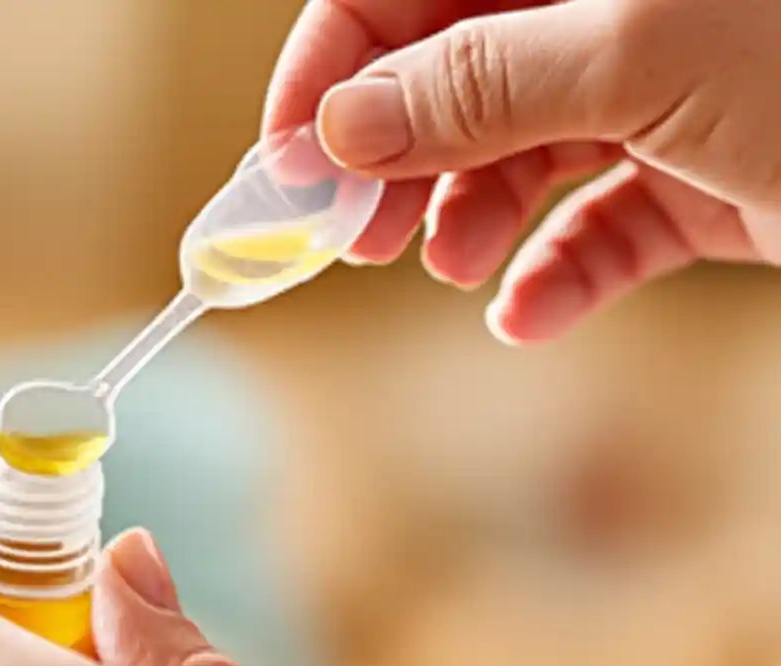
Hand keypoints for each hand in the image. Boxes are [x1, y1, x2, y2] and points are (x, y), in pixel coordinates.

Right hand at [267, 0, 780, 343]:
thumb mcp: (641, 56)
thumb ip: (482, 83)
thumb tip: (342, 125)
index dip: (332, 69)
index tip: (290, 163)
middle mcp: (603, 18)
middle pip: (448, 79)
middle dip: (394, 160)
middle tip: (353, 233)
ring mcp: (658, 99)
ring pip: (515, 158)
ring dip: (466, 221)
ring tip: (449, 266)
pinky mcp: (701, 182)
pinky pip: (598, 227)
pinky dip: (556, 274)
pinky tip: (530, 312)